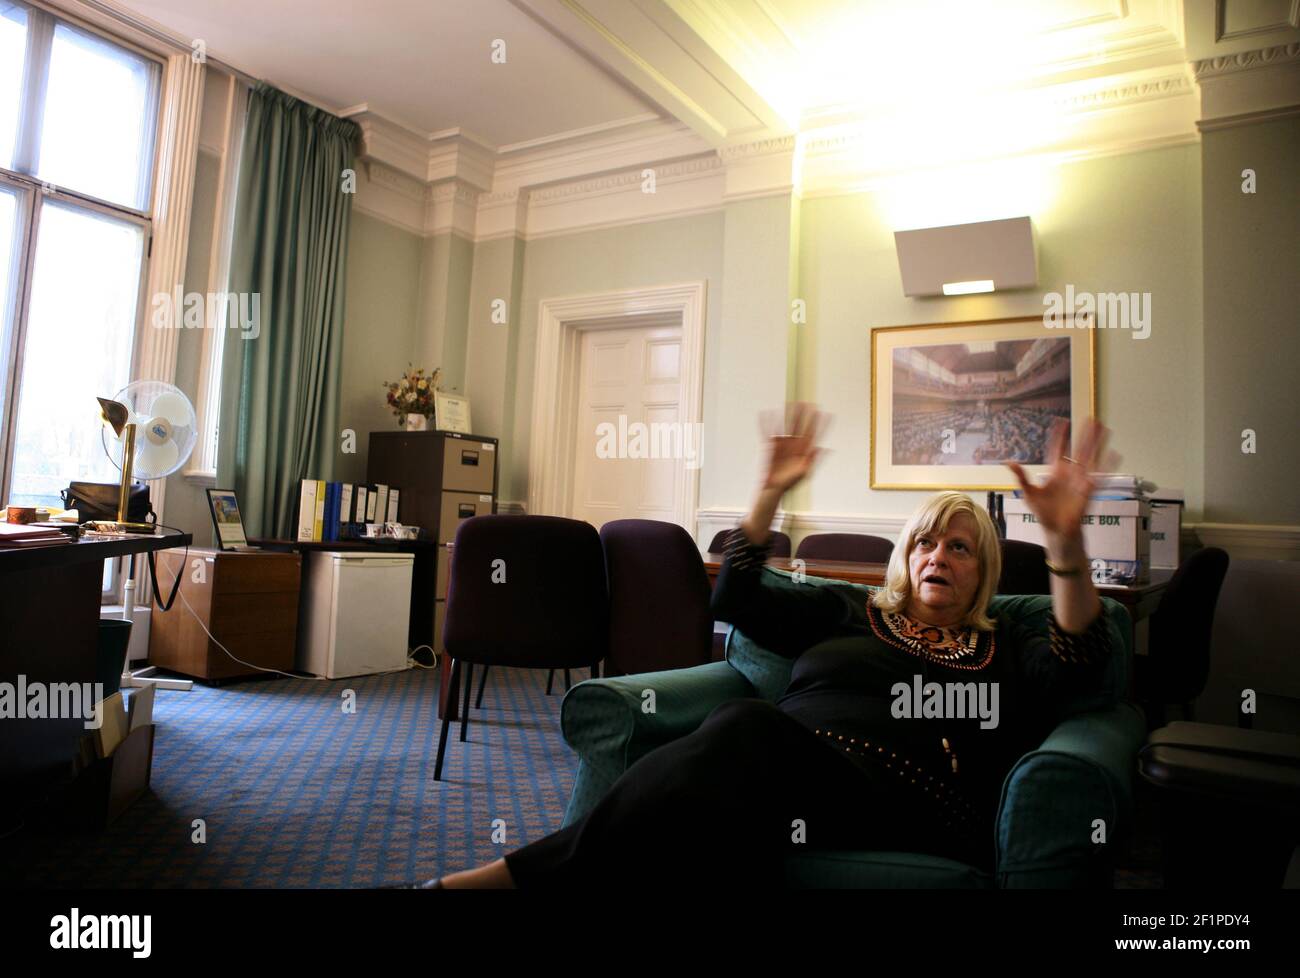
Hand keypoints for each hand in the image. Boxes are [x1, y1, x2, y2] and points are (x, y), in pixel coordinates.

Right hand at [758, 403, 827, 493]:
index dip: (819, 423)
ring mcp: (783, 444)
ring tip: (790, 403)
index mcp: (804, 450)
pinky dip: (766, 423)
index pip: (813, 433)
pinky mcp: (771, 446)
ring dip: (788, 414)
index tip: (824, 413)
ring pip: (786, 425)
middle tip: (807, 403)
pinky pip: (768, 431)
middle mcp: (794, 445)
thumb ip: (813, 460)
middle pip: (800, 426)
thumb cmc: (790, 483)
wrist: (774, 488)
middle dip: (804, 415)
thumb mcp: (804, 472)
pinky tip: (766, 414)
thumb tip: (824, 448)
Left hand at [1005, 418, 1116, 541]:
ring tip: (1103, 429)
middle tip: (1091, 419)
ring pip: (1090, 458)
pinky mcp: (1088, 491)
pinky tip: (1114, 454)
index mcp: (1055, 473)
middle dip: (1084, 435)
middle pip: (1078, 450)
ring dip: (1097, 444)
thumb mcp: (1028, 493)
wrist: (1056, 531)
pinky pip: (1100, 476)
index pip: (1058, 449)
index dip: (1060, 437)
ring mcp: (1080, 481)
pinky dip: (1107, 466)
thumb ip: (1021, 477)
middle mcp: (1069, 474)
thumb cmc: (1044, 513)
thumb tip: (1008, 462)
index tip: (1062, 422)